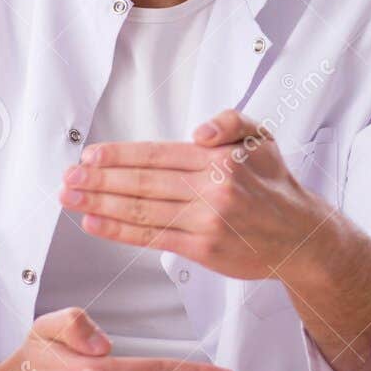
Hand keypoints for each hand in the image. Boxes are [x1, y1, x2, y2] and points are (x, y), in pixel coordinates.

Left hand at [59, 108, 333, 280]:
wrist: (302, 236)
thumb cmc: (275, 185)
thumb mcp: (261, 137)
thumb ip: (229, 121)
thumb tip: (197, 131)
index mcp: (219, 159)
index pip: (157, 154)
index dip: (118, 155)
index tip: (90, 156)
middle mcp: (211, 189)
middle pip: (142, 182)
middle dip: (99, 179)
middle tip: (68, 177)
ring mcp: (205, 221)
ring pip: (142, 210)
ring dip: (100, 203)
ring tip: (71, 198)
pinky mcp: (202, 249)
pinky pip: (152, 237)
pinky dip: (119, 230)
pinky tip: (94, 223)